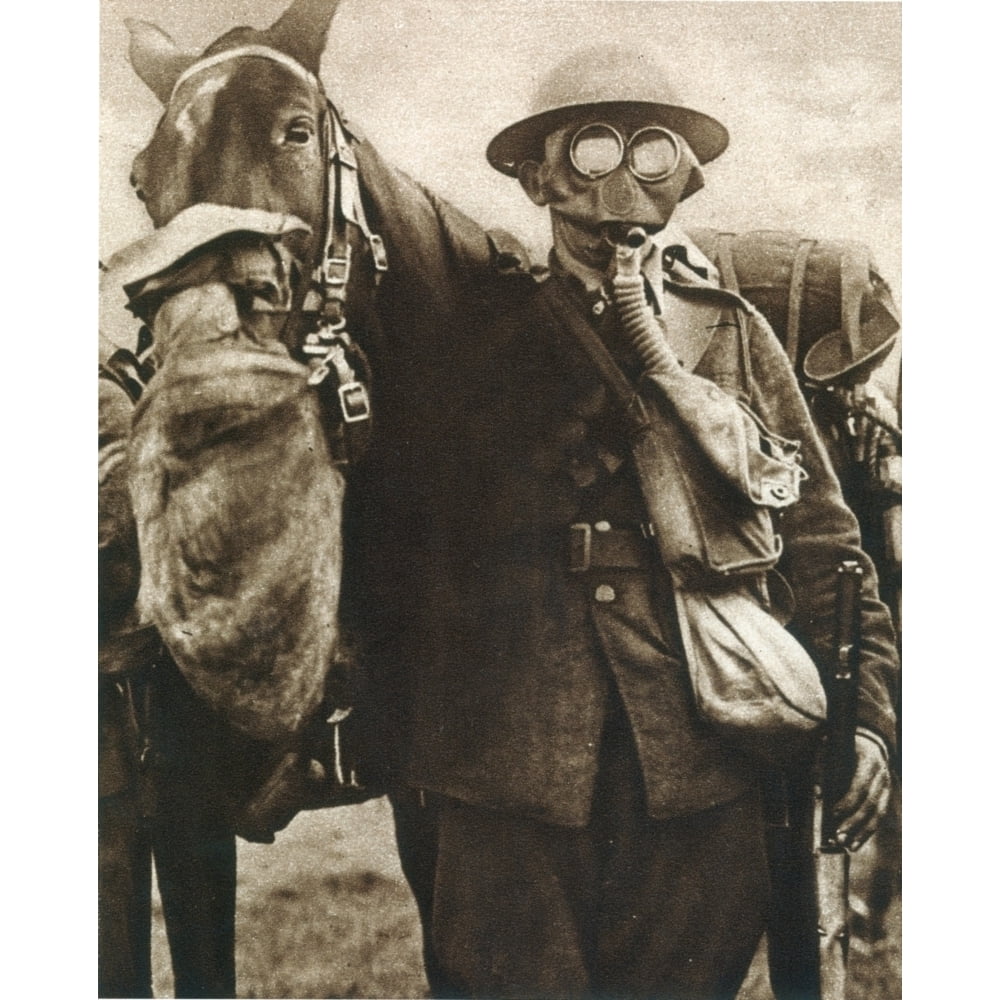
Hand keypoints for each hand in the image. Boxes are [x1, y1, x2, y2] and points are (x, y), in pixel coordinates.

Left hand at [831, 732, 891, 850]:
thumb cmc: (844, 746)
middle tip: (838, 836)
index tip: (833, 814)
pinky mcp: (888, 797)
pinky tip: (856, 843)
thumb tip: (818, 794)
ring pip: (878, 814)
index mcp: (869, 761)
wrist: (870, 742)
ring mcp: (888, 787)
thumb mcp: (831, 750)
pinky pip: (879, 817)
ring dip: (863, 832)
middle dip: (854, 822)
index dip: (848, 802)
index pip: (860, 786)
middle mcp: (882, 775)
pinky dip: (867, 832)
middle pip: (870, 804)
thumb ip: (822, 769)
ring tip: (848, 846)